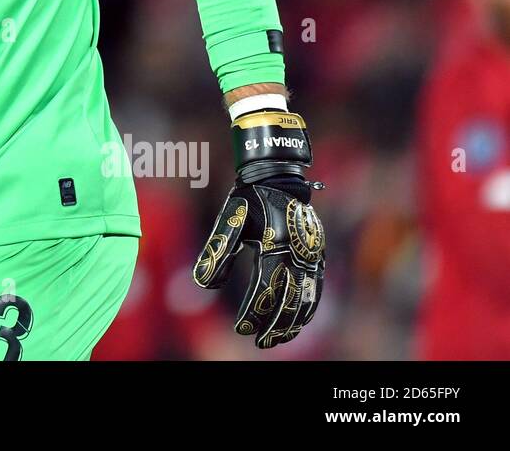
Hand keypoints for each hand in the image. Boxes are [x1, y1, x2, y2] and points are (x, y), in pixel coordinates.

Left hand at [193, 112, 325, 348]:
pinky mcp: (317, 256)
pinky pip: (316, 289)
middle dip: (274, 325)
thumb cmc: (247, 199)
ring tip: (277, 339)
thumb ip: (217, 251)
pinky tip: (296, 322)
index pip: (266, 288)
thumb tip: (203, 285)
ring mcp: (311, 255)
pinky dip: (307, 309)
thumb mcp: (228, 220)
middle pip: (289, 300)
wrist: (277, 177)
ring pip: (307, 299)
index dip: (254, 312)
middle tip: (259, 342)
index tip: (241, 328)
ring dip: (293, 323)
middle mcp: (297, 252)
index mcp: (274, 243)